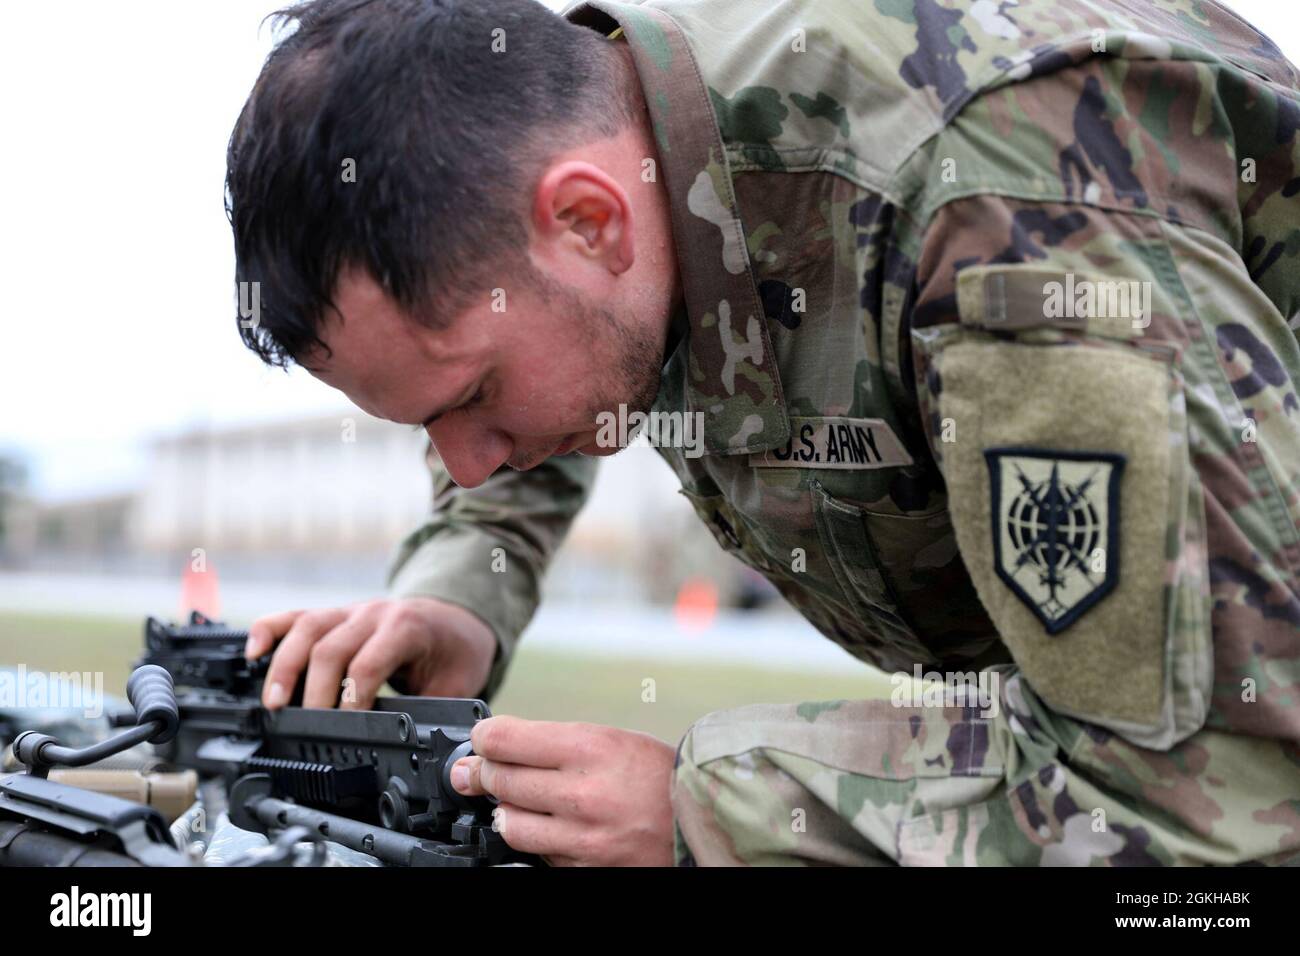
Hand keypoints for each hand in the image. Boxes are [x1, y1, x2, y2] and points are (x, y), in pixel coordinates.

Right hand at [244, 597, 496, 709]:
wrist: (457, 616)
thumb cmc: (454, 650)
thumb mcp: (456, 682)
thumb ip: (431, 708)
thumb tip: (410, 743)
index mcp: (405, 628)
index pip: (367, 663)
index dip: (351, 698)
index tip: (345, 727)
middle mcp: (372, 614)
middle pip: (329, 648)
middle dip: (313, 692)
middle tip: (305, 727)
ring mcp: (350, 611)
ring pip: (306, 629)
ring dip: (284, 668)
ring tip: (272, 704)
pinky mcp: (334, 614)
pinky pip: (294, 615)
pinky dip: (269, 631)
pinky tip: (253, 652)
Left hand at [450, 715, 676, 865]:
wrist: (699, 821)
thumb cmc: (656, 775)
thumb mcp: (611, 739)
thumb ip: (555, 743)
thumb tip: (499, 746)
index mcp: (589, 748)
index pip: (504, 740)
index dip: (485, 738)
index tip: (484, 740)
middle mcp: (581, 792)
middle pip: (500, 780)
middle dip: (485, 773)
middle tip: (484, 771)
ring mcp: (582, 837)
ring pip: (508, 823)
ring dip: (506, 810)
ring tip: (519, 801)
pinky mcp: (584, 868)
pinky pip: (537, 854)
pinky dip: (537, 839)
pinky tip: (553, 826)